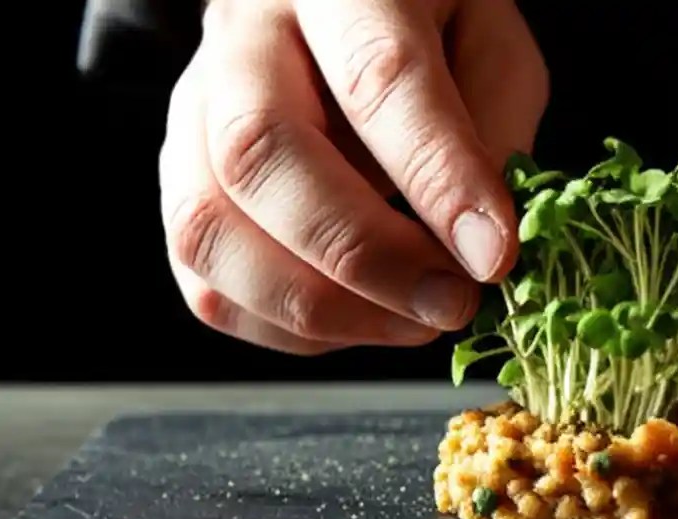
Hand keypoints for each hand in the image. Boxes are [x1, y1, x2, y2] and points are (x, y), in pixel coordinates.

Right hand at [159, 0, 547, 353]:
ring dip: (320, 307)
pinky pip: (201, 279)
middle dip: (365, 256)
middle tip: (451, 303)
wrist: (341, 2)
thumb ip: (495, 124)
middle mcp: (245, 39)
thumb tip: (479, 238)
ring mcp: (194, 112)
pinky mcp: (181, 181)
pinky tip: (360, 323)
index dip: (436, 179)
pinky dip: (286, 327)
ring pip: (209, 227)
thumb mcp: (491, 41)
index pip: (378, 77)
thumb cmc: (427, 19)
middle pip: (261, 153)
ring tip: (414, 322)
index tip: (491, 257)